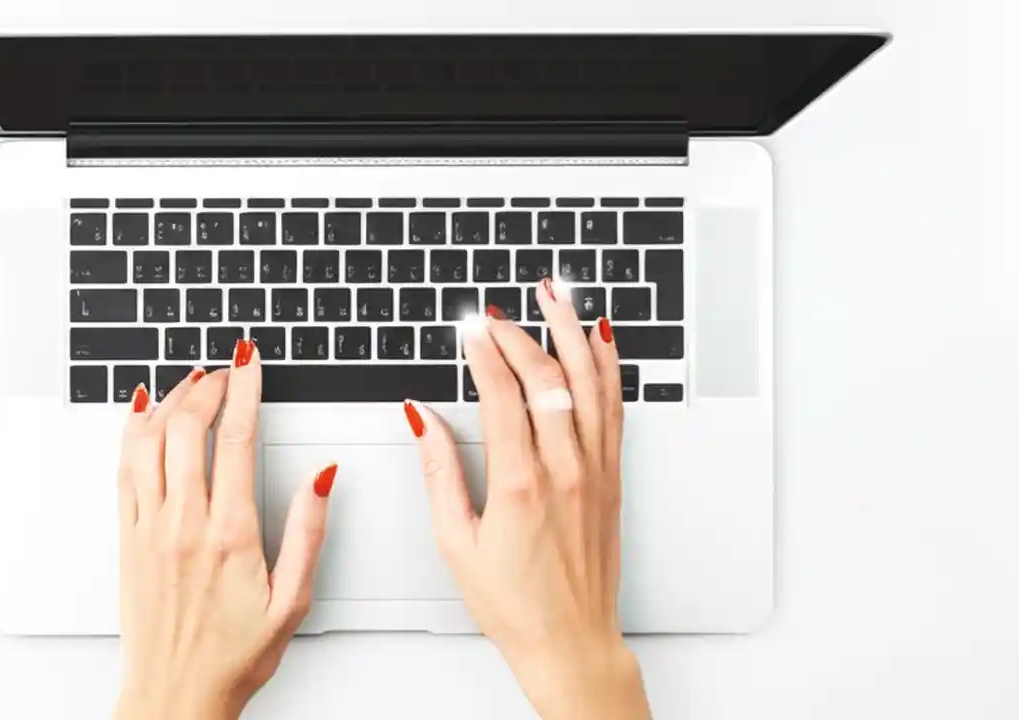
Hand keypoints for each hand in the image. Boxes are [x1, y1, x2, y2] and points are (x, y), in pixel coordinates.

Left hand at [114, 342, 336, 719]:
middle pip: (186, 428)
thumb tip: (321, 476)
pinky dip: (133, 433)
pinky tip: (144, 417)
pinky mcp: (127, 539)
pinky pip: (123, 470)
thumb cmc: (234, 657)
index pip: (236, 439)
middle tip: (225, 370)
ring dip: (169, 402)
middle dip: (207, 386)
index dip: (244, 389)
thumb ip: (308, 532)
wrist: (175, 696)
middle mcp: (184, 524)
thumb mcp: (294, 601)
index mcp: (230, 535)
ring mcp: (149, 529)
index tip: (250, 362)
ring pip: (149, 441)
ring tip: (189, 382)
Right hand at [405, 280, 649, 719]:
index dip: (484, 353)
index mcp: (520, 485)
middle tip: (499, 311)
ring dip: (571, 333)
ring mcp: (595, 472)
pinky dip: (608, 369)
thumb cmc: (514, 604)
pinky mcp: (613, 479)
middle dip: (520, 335)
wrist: (571, 641)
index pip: (503, 395)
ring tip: (556, 297)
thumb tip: (424, 420)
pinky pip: (615, 409)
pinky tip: (599, 343)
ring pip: (589, 383)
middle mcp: (565, 471)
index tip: (471, 329)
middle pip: (547, 379)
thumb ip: (439, 474)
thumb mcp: (456, 543)